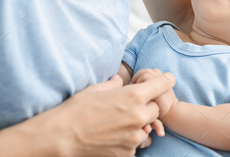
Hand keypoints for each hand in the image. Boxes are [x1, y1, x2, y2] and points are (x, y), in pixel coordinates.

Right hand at [26, 73, 175, 156]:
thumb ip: (114, 85)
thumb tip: (120, 81)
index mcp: (132, 96)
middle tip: (130, 107)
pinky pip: (135, 144)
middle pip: (156, 110)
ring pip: (147, 129)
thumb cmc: (75, 110)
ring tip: (117, 124)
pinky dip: (128, 140)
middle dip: (147, 107)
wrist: (61, 137)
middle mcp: (137, 116)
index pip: (162, 85)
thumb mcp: (96, 89)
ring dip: (138, 125)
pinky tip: (111, 136)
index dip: (166, 81)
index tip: (168, 79)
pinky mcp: (127, 153)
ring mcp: (133, 137)